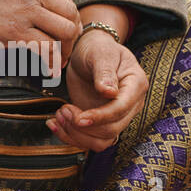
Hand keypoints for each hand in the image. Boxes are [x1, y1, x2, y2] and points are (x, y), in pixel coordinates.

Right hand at [0, 0, 82, 72]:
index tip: (64, 29)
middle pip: (69, 11)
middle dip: (72, 32)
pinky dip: (52, 61)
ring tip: (59, 58)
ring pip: (64, 30)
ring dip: (65, 48)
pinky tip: (50, 68)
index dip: (67, 15)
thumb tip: (51, 9)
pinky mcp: (16, 31)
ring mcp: (24, 8)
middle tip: (66, 47)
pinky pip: (47, 49)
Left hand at [47, 30, 148, 151]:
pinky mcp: (100, 123)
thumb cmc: (97, 48)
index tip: (79, 118)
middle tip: (63, 110)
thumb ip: (105, 72)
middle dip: (83, 126)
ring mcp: (115, 117)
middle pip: (111, 130)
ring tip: (59, 115)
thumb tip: (110, 93)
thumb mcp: (100, 53)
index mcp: (136, 85)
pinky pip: (89, 140)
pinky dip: (70, 137)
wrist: (89, 53)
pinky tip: (55, 123)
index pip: (121, 109)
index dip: (100, 117)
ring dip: (76, 135)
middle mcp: (130, 105)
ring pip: (101, 141)